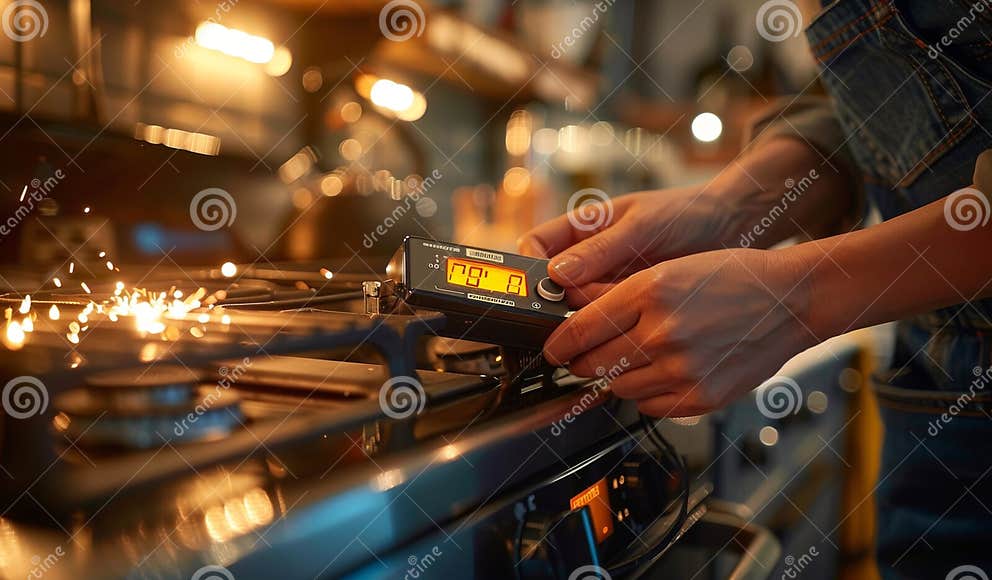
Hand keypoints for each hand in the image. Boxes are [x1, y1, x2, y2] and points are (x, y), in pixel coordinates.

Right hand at [517, 187, 734, 306]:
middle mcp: (589, 257)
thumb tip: (556, 273)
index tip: (544, 283)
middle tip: (589, 299)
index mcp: (582, 227)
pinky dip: (617, 319)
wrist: (730, 229)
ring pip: (580, 305)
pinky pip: (608, 318)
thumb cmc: (686, 213)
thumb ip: (601, 249)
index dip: (532, 265)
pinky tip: (637, 311)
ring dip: (596, 309)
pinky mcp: (627, 304)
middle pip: (554, 284)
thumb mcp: (642, 226)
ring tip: (627, 296)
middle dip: (566, 296)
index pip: (536, 245)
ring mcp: (607, 282)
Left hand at [542, 247, 814, 416]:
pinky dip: (645, 394)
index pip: (581, 328)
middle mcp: (663, 331)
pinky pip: (649, 407)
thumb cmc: (732, 278)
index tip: (551, 348)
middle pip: (593, 363)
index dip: (558, 342)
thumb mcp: (670, 269)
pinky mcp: (699, 396)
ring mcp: (682, 369)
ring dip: (614, 378)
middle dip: (580, 362)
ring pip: (618, 388)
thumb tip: (576, 313)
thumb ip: (620, 294)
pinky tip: (658, 374)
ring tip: (631, 361)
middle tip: (582, 357)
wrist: (788, 301)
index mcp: (651, 291)